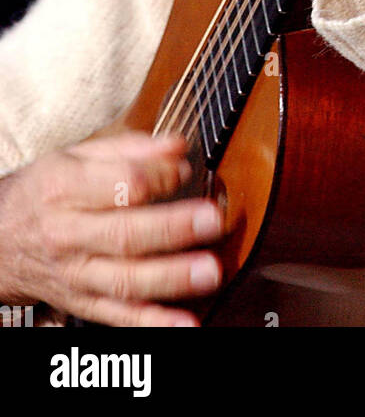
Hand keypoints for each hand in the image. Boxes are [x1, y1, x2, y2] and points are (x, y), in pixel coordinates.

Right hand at [0, 132, 223, 326]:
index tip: (187, 169)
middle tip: (213, 221)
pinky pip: (118, 318)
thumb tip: (179, 146)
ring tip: (209, 271)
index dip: (159, 177)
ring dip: (170, 278)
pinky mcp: (82, 304)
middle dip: (173, 228)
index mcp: (65, 189)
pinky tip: (183, 324)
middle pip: (124, 234)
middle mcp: (68, 235)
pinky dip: (152, 324)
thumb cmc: (46, 190)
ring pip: (124, 281)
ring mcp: (75, 275)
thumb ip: (130, 148)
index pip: (120, 185)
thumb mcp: (77, 156)